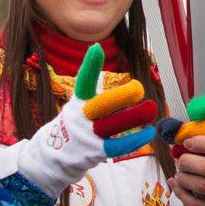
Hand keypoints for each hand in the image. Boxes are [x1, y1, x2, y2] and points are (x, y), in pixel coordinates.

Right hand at [18, 44, 156, 197]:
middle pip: (101, 105)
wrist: (52, 157)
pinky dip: (135, 139)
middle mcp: (82, 116)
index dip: (89, 65)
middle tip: (139, 88)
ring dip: (134, 118)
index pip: (83, 81)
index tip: (96, 48)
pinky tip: (149, 132)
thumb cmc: (74, 123)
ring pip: (113, 125)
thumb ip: (92, 84)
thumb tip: (98, 54)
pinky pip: (118, 146)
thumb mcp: (78, 102)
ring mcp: (88, 135)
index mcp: (78, 101)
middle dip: (120, 96)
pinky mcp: (96, 151)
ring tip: (151, 109)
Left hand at [161, 94, 204, 205]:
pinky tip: (177, 186)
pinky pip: (198, 205)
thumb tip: (201, 138)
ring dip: (184, 177)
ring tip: (179, 172)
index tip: (189, 142)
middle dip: (188, 160)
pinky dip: (182, 194)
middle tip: (181, 159)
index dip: (204, 142)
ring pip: (201, 186)